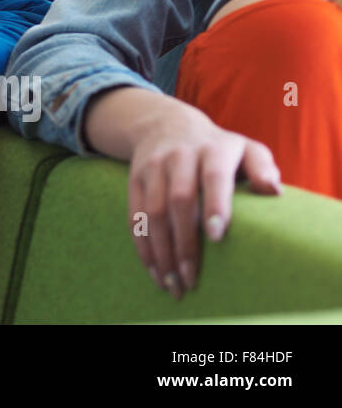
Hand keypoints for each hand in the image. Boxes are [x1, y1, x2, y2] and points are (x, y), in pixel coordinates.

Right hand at [126, 104, 280, 298]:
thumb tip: (273, 192)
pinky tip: (153, 269)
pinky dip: (142, 245)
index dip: (214, 205)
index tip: (216, 236)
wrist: (167, 124)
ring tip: (172, 283)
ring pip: (153, 212)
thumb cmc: (218, 148)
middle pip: (179, 199)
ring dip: (161, 250)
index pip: (213, 176)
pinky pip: (134, 214)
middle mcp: (180, 155)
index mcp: (213, 149)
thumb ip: (262, 167)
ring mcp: (154, 166)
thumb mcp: (246, 149)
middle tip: (191, 278)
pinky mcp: (135, 178)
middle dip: (184, 241)